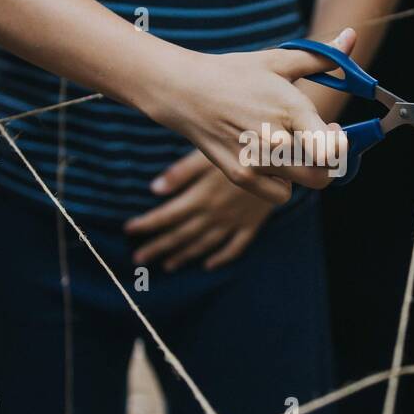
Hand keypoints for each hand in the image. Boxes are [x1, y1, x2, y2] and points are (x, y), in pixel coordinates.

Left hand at [124, 150, 273, 270]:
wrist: (284, 156)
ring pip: (204, 245)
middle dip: (158, 247)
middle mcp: (215, 214)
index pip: (167, 215)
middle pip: (181, 235)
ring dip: (184, 256)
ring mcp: (234, 222)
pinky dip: (221, 258)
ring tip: (166, 266)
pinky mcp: (252, 224)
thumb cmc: (242, 148)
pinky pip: (234, 247)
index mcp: (201, 196)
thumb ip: (181, 173)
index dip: (147, 224)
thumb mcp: (209, 155)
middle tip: (137, 258)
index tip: (128, 230)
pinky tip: (208, 265)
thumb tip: (154, 189)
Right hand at [143, 30, 354, 204]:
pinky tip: (273, 161)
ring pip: (303, 184)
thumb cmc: (235, 73)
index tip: (334, 130)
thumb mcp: (278, 60)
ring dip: (305, 169)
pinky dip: (282, 182)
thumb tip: (351, 36)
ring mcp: (256, 161)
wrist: (186, 91)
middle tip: (318, 141)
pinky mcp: (241, 176)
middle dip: (329, 160)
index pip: (331, 148)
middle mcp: (274, 139)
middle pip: (323, 173)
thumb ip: (321, 56)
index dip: (341, 143)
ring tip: (290, 147)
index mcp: (290, 109)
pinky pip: (280, 194)